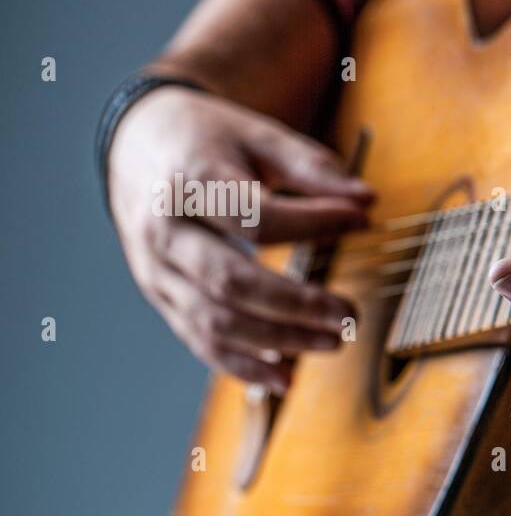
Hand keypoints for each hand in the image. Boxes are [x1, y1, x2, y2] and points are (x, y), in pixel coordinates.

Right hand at [107, 86, 373, 392]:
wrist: (138, 147)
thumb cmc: (209, 140)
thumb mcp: (257, 136)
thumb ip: (311, 167)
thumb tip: (367, 199)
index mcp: (188, 183)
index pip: (255, 218)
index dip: (313, 223)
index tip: (361, 220)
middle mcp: (164, 232)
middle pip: (231, 282)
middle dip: (297, 305)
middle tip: (350, 314)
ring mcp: (156, 271)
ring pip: (215, 321)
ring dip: (279, 341)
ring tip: (334, 342)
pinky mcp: (161, 297)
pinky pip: (200, 341)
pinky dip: (243, 366)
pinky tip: (285, 379)